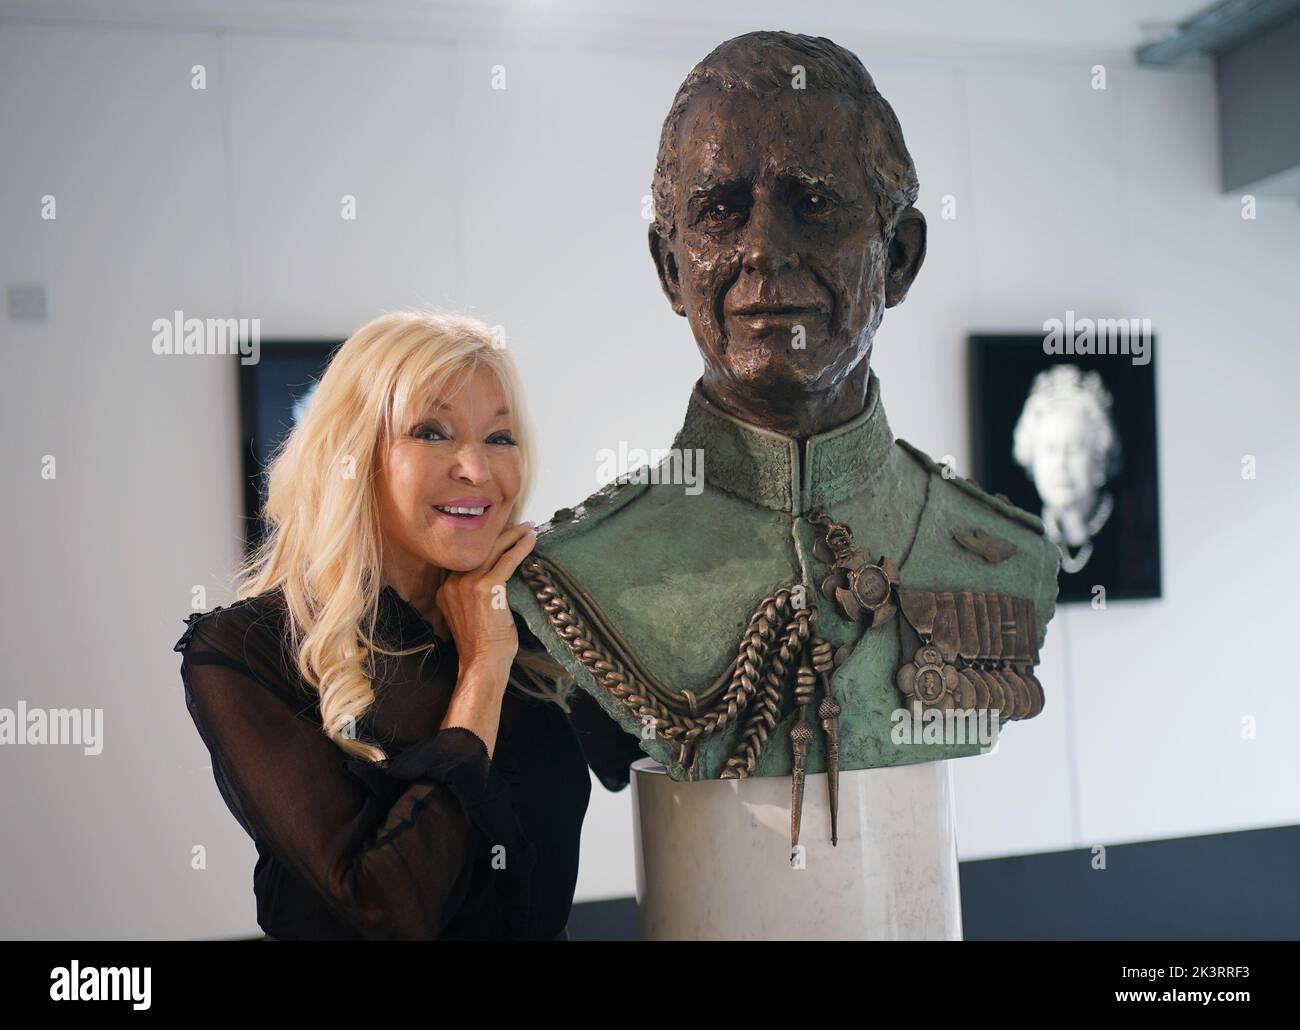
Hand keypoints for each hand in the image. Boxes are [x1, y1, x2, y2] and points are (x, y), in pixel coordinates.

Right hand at [435, 521, 535, 675]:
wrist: (482, 663)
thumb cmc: (482, 644)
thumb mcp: (469, 613)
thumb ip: (473, 594)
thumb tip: (496, 576)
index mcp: (445, 589)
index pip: (466, 557)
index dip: (484, 543)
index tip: (500, 532)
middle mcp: (451, 583)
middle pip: (478, 549)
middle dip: (500, 533)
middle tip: (518, 524)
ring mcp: (466, 584)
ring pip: (492, 550)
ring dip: (512, 536)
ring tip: (528, 528)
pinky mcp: (485, 588)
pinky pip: (506, 560)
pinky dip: (520, 548)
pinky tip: (531, 540)